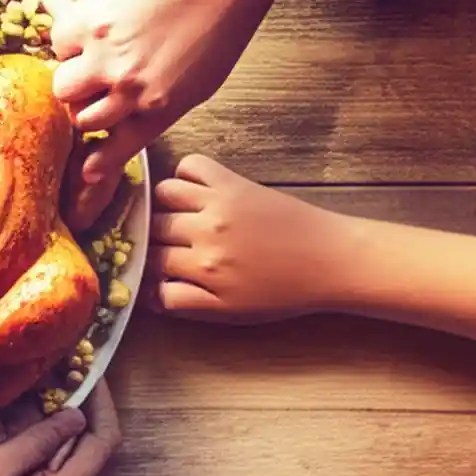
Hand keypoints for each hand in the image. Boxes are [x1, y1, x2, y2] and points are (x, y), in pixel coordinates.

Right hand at [0, 385, 122, 475]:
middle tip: (71, 374)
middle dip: (90, 410)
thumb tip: (76, 414)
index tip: (89, 372)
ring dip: (74, 423)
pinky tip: (37, 421)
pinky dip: (58, 439)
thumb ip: (36, 441)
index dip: (102, 406)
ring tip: (56, 390)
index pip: (102, 445)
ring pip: (82, 457)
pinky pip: (64, 465)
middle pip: (97, 451)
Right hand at [52, 0, 305, 223]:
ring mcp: (105, 60)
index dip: (99, 161)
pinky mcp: (87, 24)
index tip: (88, 172)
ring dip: (72, 76)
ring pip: (65, 88)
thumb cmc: (220, 14)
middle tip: (89, 90)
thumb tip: (133, 107)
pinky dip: (70, 38)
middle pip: (83, 120)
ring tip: (85, 57)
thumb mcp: (201, 77)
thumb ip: (163, 99)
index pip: (118, 149)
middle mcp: (129, 92)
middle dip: (84, 107)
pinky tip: (90, 24)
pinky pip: (60, 43)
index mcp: (160, 109)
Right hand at [147, 155, 356, 322]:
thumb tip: (146, 294)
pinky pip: (192, 165)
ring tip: (173, 218)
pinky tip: (191, 192)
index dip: (146, 269)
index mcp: (203, 268)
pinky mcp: (233, 182)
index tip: (149, 270)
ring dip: (160, 206)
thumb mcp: (229, 311)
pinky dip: (183, 174)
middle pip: (152, 228)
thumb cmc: (282, 292)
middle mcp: (205, 231)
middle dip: (150, 239)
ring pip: (163, 194)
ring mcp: (218, 202)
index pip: (151, 264)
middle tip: (160, 245)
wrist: (329, 260)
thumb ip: (184, 302)